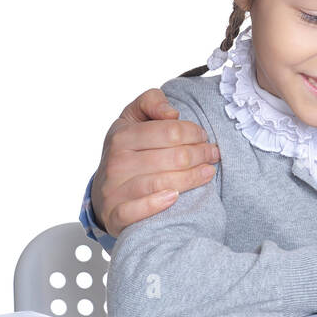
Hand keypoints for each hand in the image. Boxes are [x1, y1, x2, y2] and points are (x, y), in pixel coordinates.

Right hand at [91, 88, 220, 236]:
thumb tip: (172, 113)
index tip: (204, 136)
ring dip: (192, 178)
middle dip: (201, 154)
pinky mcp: (115, 214)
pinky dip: (157, 204)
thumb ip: (151, 102)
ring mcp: (114, 190)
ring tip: (209, 173)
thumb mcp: (133, 118)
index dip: (194, 133)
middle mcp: (116, 163)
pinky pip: (136, 211)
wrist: (103, 190)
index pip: (170, 131)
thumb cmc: (127, 150)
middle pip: (173, 158)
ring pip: (162, 183)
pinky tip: (176, 197)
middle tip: (213, 154)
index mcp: (122, 136)